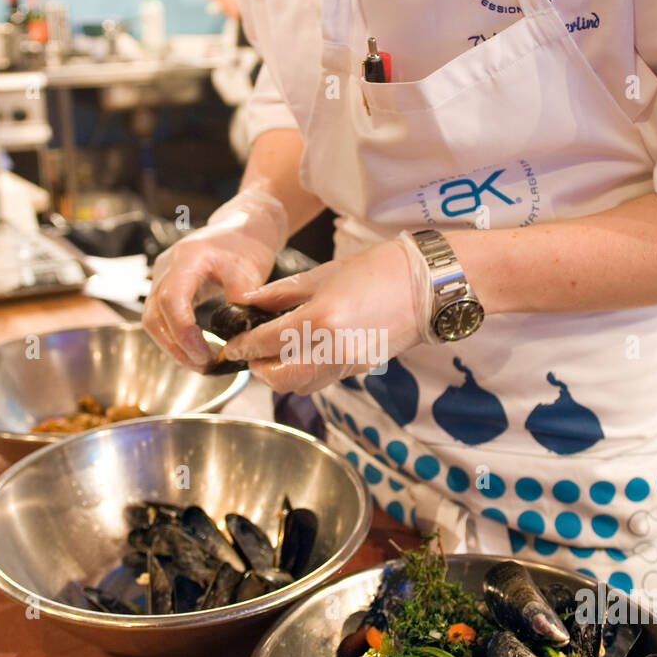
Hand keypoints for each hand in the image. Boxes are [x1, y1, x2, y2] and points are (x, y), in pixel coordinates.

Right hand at [141, 188, 287, 367]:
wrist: (242, 226)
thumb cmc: (247, 245)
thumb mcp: (251, 274)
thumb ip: (240, 306)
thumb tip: (236, 343)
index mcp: (187, 258)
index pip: (171, 301)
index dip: (184, 335)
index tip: (206, 357)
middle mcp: (166, 267)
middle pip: (154, 316)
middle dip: (176, 348)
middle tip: (205, 368)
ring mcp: (162, 276)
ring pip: (153, 320)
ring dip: (173, 347)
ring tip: (201, 364)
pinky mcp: (166, 286)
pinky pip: (160, 316)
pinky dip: (175, 337)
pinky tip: (196, 350)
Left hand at [222, 239, 427, 393]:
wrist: (426, 286)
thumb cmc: (378, 271)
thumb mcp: (323, 274)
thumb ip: (281, 293)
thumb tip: (249, 302)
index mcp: (320, 320)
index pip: (266, 342)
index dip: (242, 347)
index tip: (230, 347)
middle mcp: (332, 349)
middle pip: (279, 378)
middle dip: (259, 370)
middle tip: (251, 355)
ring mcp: (348, 364)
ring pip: (300, 385)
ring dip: (281, 376)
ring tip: (274, 356)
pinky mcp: (359, 370)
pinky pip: (322, 380)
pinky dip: (304, 373)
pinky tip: (302, 354)